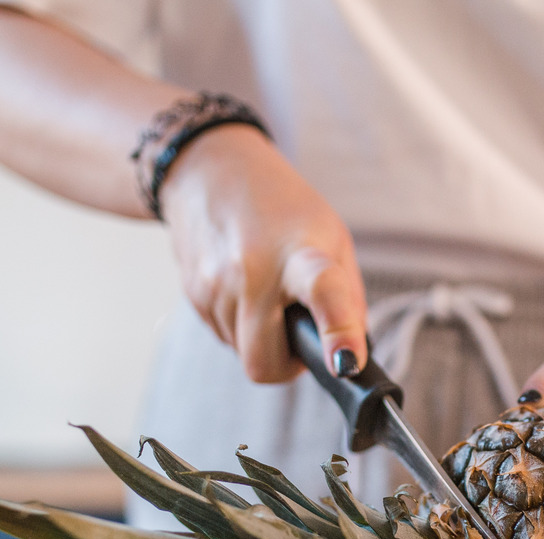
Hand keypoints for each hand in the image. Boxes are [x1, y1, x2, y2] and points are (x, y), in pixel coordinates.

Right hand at [158, 125, 366, 382]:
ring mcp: (215, 285)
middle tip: (302, 336)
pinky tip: (245, 288)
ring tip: (269, 295)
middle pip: (264, 360)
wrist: (210, 170)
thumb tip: (350, 357)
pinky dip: (241, 327)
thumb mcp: (332, 239)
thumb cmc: (282, 207)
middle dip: (286, 364)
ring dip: (263, 340)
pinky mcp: (192, 294)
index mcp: (300, 252)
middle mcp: (252, 270)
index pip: (323, 292)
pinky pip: (225, 338)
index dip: (338, 332)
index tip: (346, 364)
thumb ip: (347, 299)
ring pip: (243, 355)